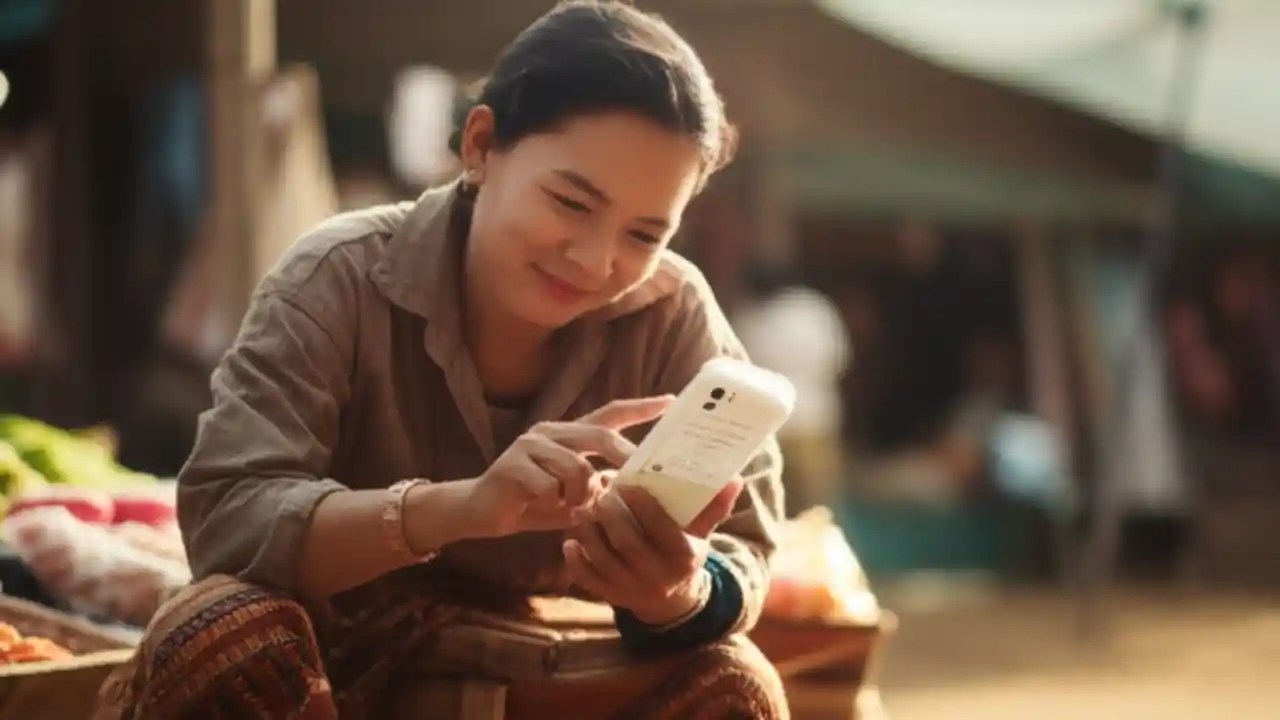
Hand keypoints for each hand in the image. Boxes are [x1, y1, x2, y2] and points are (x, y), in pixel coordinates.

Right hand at [462, 396, 673, 537]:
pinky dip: (553, 504)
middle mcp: (551, 432)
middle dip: (624, 459)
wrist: (479, 512)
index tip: (671, 401)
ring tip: (570, 507)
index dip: (640, 408)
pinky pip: (550, 488)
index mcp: (567, 435)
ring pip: (578, 468)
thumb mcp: (572, 497)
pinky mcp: (513, 465)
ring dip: (580, 496)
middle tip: (639, 480)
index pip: (609, 414)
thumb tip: (632, 489)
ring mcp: (530, 445)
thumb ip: (598, 488)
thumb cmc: (532, 503)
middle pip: (600, 436)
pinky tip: (539, 505)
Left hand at [563, 476, 743, 625]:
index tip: (625, 483)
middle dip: (610, 513)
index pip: (660, 528)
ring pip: (603, 559)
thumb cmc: (684, 554)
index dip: (641, 505)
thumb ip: (713, 507)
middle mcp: (658, 576)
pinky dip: (576, 561)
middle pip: (627, 543)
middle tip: (598, 490)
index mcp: (683, 556)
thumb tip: (735, 478)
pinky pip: (589, 580)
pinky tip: (570, 541)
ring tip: (581, 509)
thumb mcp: (701, 533)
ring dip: (588, 532)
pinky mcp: (612, 597)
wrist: (672, 600)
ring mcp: (632, 589)